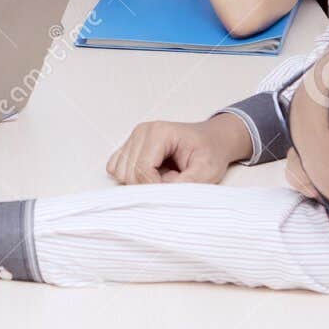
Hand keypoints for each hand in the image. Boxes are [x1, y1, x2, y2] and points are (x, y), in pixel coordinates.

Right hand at [106, 113, 250, 184]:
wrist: (211, 140)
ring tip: (164, 176)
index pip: (143, 169)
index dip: (156, 188)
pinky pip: (116, 169)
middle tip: (173, 179)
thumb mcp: (208, 170)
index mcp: (159, 132)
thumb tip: (165, 197)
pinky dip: (132, 178)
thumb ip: (188, 183)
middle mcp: (141, 131)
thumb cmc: (210, 152)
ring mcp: (133, 137)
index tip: (175, 189)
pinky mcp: (129, 146)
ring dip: (141, 182)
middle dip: (150, 185)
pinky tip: (152, 174)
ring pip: (121, 173)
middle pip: (129, 173)